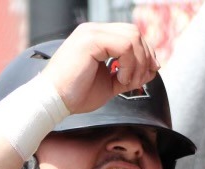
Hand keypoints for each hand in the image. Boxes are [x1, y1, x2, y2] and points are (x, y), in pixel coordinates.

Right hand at [41, 22, 158, 115]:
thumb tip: (151, 70)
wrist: (52, 101)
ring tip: (127, 81)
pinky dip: (129, 65)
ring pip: (132, 37)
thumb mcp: (109, 84)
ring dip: (138, 63)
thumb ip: (129, 75)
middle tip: (142, 78)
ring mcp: (91, 32)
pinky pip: (124, 46)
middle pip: (134, 32)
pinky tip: (120, 78)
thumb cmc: (74, 95)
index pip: (130, 35)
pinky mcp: (90, 40)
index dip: (145, 52)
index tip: (150, 72)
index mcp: (96, 38)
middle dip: (146, 56)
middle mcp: (93, 31)